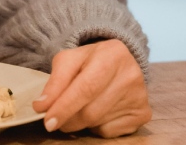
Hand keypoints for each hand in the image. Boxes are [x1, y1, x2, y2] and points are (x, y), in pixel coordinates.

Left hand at [32, 39, 150, 137]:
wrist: (120, 61)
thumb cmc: (90, 61)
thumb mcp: (70, 60)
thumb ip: (55, 81)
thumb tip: (42, 106)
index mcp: (113, 54)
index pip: (86, 88)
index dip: (65, 107)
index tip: (48, 121)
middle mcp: (131, 74)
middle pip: (91, 110)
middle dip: (68, 118)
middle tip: (57, 118)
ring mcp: (140, 96)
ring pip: (98, 122)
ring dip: (81, 122)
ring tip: (81, 108)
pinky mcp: (143, 113)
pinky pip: (110, 131)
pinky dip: (97, 127)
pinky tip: (99, 111)